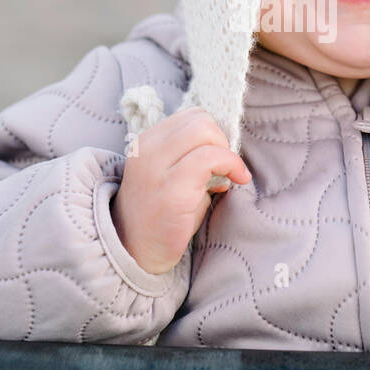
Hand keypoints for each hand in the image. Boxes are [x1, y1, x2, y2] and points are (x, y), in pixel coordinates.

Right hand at [111, 106, 250, 274]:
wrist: (134, 253)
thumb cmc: (159, 218)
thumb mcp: (171, 178)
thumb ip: (193, 158)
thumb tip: (227, 151)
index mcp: (146, 143)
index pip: (191, 115)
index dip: (213, 133)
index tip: (219, 157)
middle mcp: (148, 150)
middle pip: (200, 119)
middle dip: (222, 140)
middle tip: (226, 166)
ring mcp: (157, 168)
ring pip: (205, 130)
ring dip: (226, 151)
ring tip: (230, 175)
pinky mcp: (173, 189)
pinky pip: (210, 157)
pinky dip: (231, 164)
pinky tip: (236, 182)